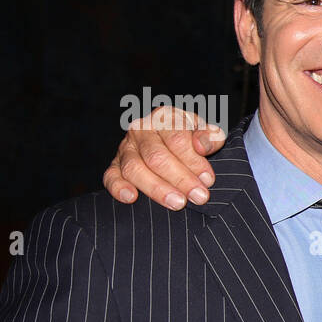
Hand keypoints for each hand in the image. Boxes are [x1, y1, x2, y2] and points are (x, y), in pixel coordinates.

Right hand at [103, 106, 225, 208]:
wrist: (175, 140)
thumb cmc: (193, 138)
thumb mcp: (207, 133)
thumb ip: (210, 137)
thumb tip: (202, 145)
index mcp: (165, 118)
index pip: (177, 139)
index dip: (193, 161)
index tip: (207, 179)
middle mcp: (142, 130)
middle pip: (157, 156)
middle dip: (180, 179)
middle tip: (199, 196)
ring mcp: (126, 148)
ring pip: (134, 168)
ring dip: (157, 189)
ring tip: (177, 203)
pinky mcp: (115, 165)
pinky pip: (111, 176)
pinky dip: (118, 187)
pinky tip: (131, 197)